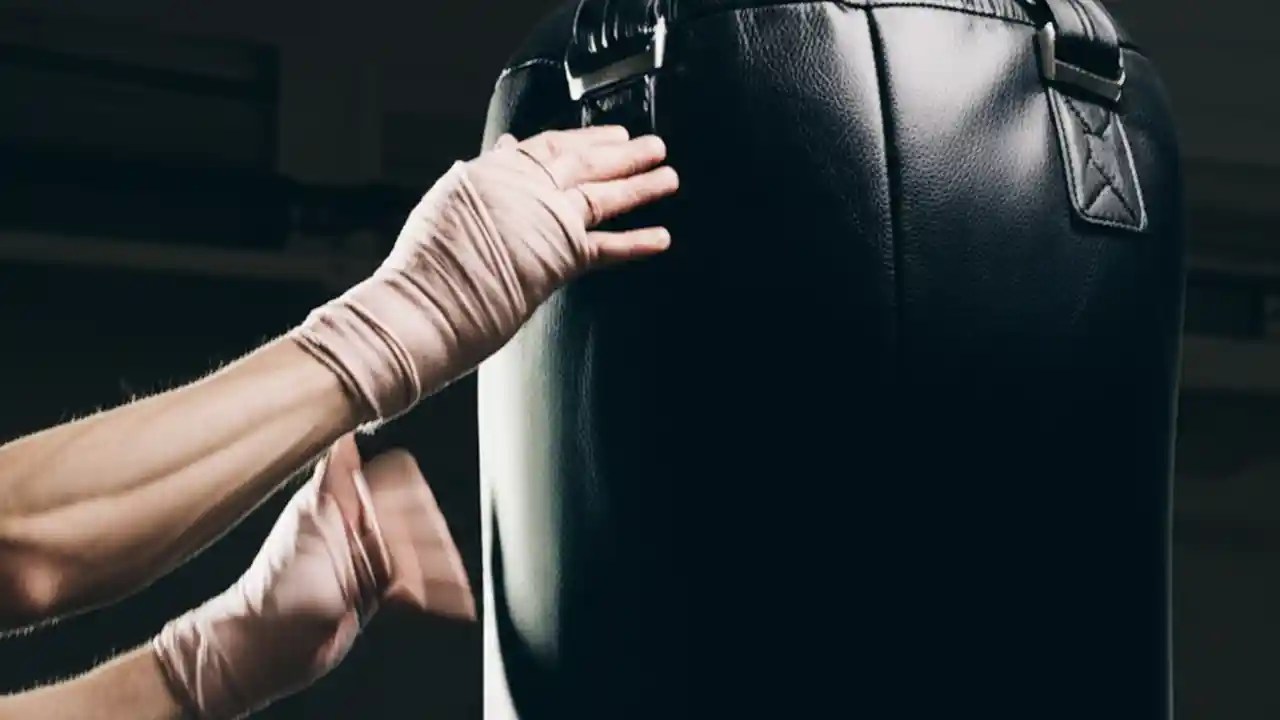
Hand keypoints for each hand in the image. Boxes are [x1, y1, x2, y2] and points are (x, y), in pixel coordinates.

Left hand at [152, 437, 471, 718]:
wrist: (265, 648)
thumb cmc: (278, 586)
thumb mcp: (306, 521)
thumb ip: (331, 478)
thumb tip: (348, 435)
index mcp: (341, 503)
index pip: (396, 483)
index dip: (412, 496)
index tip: (424, 512)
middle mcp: (357, 527)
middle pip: (417, 520)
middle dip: (432, 540)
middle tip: (439, 559)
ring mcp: (368, 560)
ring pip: (423, 554)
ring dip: (442, 569)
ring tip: (457, 589)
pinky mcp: (376, 592)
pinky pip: (419, 585)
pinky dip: (440, 593)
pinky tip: (457, 601)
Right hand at [290, 126, 679, 423]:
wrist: (421, 304)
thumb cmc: (426, 268)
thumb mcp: (449, 206)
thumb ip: (482, 179)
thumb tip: (502, 153)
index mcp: (493, 170)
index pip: (548, 146)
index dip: (582, 140)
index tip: (608, 136)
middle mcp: (523, 186)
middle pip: (584, 163)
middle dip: (622, 153)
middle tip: (651, 146)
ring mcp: (544, 218)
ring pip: (603, 195)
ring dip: (641, 185)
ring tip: (668, 177)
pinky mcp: (560, 255)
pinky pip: (608, 248)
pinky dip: (637, 243)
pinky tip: (662, 238)